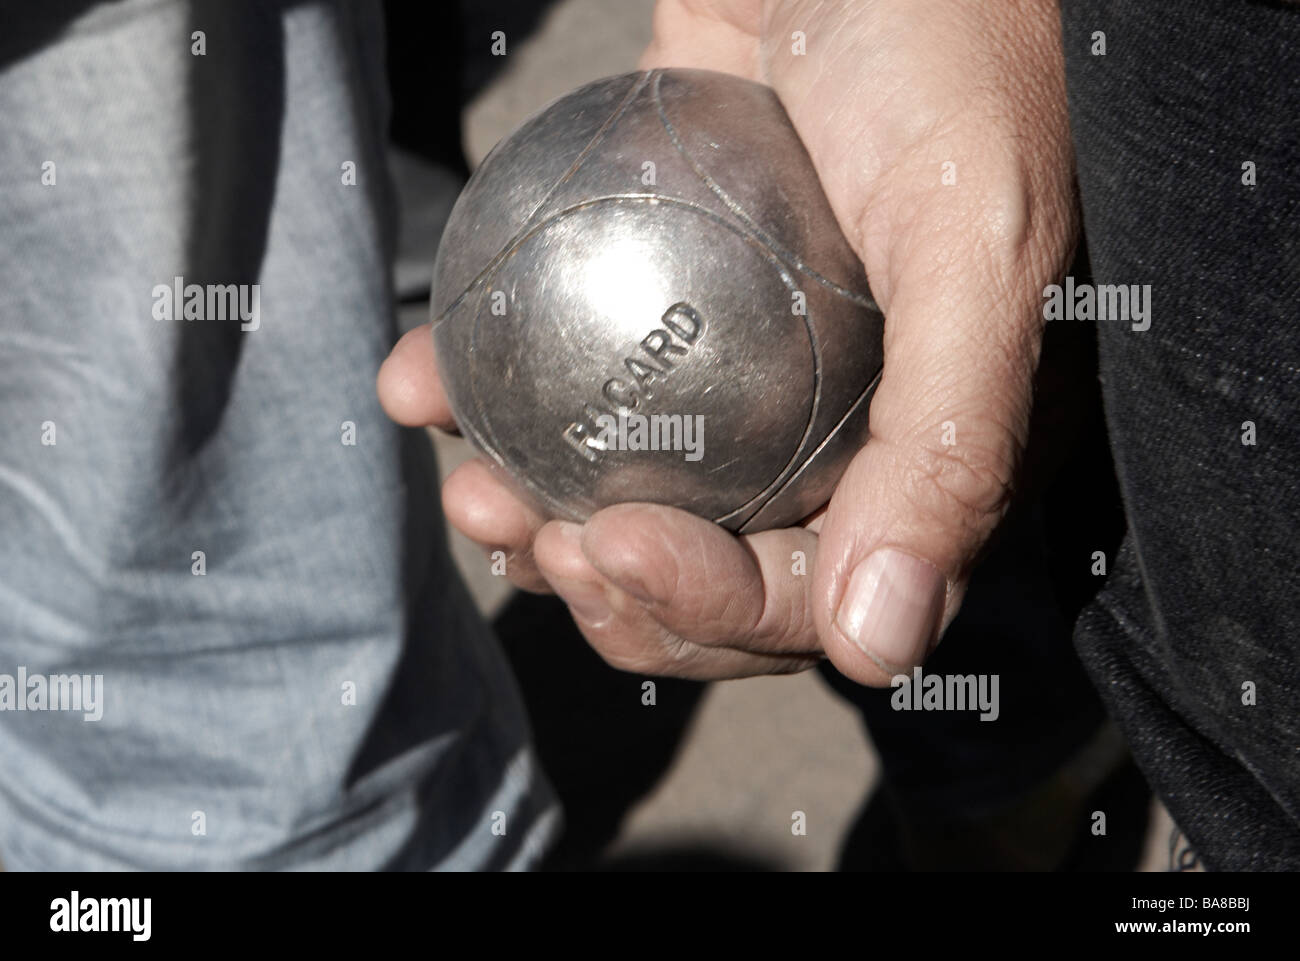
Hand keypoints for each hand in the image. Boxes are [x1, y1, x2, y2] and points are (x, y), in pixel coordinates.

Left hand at [378, 0, 1076, 683]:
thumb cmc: (955, 56)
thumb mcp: (975, 246)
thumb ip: (945, 446)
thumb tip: (877, 647)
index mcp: (917, 453)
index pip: (810, 593)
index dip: (706, 607)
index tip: (612, 545)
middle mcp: (830, 428)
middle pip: (708, 562)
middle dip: (607, 580)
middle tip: (527, 531)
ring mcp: (736, 364)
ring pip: (627, 486)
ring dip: (531, 511)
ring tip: (466, 486)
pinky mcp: (653, 290)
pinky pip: (565, 365)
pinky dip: (482, 387)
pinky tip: (420, 383)